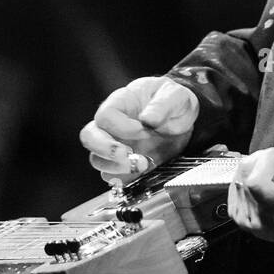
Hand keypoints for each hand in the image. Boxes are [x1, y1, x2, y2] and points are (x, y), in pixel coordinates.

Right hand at [79, 76, 198, 183]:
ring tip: (143, 165)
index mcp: (120, 102)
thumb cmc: (173, 101)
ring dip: (117, 167)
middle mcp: (112, 125)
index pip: (105, 116)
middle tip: (129, 154)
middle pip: (89, 137)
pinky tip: (143, 172)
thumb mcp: (175, 95)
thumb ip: (162, 104)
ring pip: (97, 159)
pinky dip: (125, 178)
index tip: (143, 130)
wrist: (184, 119)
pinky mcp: (123, 163)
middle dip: (107, 150)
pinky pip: (112, 175)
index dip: (121, 126)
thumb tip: (148, 119)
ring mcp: (116, 145)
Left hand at [228, 125, 273, 260]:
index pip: (256, 182)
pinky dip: (249, 176)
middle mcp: (265, 220)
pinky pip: (236, 185)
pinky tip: (266, 180)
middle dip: (266, 157)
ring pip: (240, 176)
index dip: (269, 160)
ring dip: (258, 165)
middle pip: (247, 174)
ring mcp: (251, 221)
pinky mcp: (241, 219)